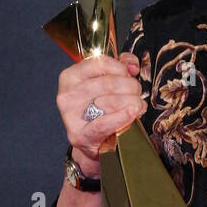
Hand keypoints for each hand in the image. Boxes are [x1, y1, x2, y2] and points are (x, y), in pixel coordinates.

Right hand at [56, 52, 146, 173]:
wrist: (92, 143)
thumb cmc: (99, 110)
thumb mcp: (106, 83)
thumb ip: (120, 66)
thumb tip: (131, 64)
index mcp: (71, 77)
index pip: (100, 63)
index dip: (121, 68)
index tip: (130, 75)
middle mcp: (67, 95)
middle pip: (108, 83)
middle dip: (131, 87)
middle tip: (138, 94)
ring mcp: (71, 116)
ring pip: (110, 102)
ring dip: (132, 102)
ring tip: (138, 106)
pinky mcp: (79, 135)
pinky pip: (104, 123)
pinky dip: (122, 117)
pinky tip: (131, 113)